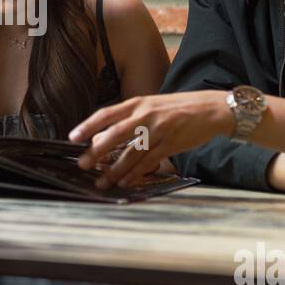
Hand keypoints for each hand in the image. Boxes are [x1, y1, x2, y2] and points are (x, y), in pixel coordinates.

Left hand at [68, 92, 232, 188]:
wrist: (211, 109)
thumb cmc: (178, 108)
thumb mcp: (151, 106)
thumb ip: (129, 120)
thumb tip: (102, 138)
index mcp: (138, 103)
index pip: (107, 113)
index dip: (88, 125)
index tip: (73, 137)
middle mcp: (146, 115)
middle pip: (115, 134)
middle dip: (97, 150)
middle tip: (83, 164)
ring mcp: (159, 130)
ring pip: (131, 153)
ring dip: (115, 169)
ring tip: (102, 182)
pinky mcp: (171, 144)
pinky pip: (149, 161)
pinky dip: (136, 173)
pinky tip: (125, 182)